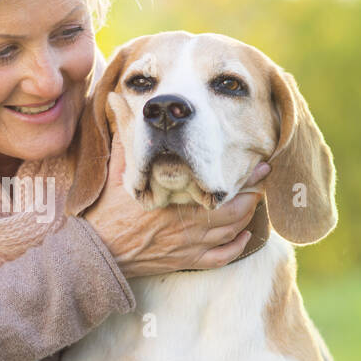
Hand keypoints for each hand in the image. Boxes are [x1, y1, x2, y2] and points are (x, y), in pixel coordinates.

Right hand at [82, 133, 270, 278]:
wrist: (95, 253)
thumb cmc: (105, 211)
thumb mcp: (115, 168)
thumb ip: (124, 134)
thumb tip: (115, 98)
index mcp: (176, 199)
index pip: (221, 186)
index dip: (246, 177)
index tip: (261, 163)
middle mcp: (188, 224)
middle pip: (235, 210)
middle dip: (254, 193)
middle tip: (265, 179)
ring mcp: (188, 246)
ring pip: (231, 233)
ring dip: (248, 216)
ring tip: (257, 200)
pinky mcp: (184, 262)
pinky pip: (220, 258)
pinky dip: (236, 246)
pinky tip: (244, 236)